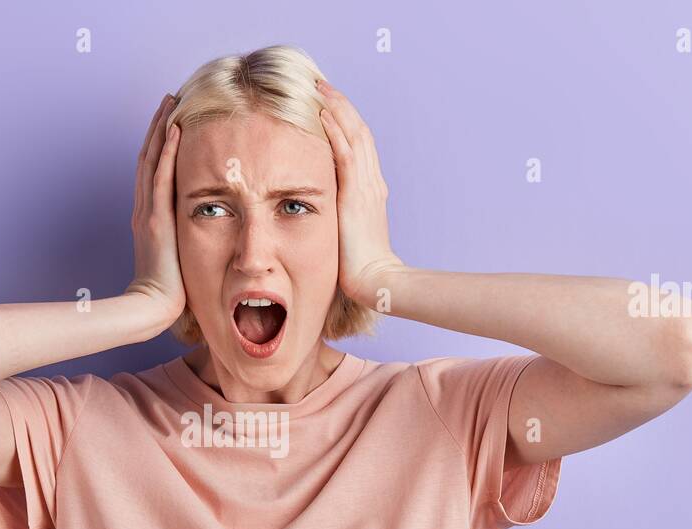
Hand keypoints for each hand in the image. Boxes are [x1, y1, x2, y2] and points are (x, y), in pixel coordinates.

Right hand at [125, 93, 186, 330]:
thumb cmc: (170, 293)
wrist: (152, 309)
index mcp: (150, 218)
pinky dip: (167, 151)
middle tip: (170, 97)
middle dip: (158, 126)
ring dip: (161, 128)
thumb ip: (186, 243)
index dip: (161, 144)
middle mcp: (145, 209)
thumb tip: (210, 237)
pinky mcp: (154, 219)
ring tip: (171, 101)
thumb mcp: (180, 259)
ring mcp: (147, 212)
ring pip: (152, 159)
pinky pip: (161, 177)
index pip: (155, 171)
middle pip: (150, 157)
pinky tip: (175, 129)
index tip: (173, 120)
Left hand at [317, 79, 405, 308]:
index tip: (326, 105)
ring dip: (337, 109)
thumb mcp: (346, 234)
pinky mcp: (357, 194)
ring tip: (320, 88)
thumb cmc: (359, 268)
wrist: (375, 281)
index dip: (344, 122)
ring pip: (354, 135)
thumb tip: (315, 212)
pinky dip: (335, 130)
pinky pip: (346, 153)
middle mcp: (372, 182)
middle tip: (321, 84)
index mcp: (369, 191)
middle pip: (358, 132)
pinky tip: (322, 114)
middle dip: (340, 106)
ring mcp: (367, 186)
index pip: (358, 147)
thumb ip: (336, 216)